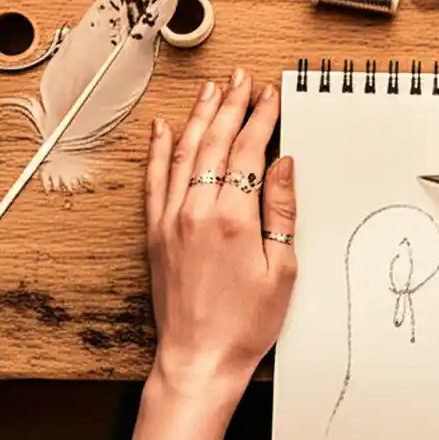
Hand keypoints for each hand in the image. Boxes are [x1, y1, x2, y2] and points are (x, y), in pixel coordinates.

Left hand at [142, 68, 296, 390]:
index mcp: (233, 218)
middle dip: (231, 105)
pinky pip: (154, 179)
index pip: (248, 151)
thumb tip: (284, 165)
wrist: (199, 359)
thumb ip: (282, 209)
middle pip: (215, 143)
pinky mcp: (155, 232)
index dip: (261, 118)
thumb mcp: (282, 268)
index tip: (269, 97)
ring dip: (198, 117)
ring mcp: (171, 219)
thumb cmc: (244, 324)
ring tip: (210, 90)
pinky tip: (163, 128)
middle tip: (241, 80)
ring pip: (183, 152)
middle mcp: (196, 211)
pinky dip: (158, 150)